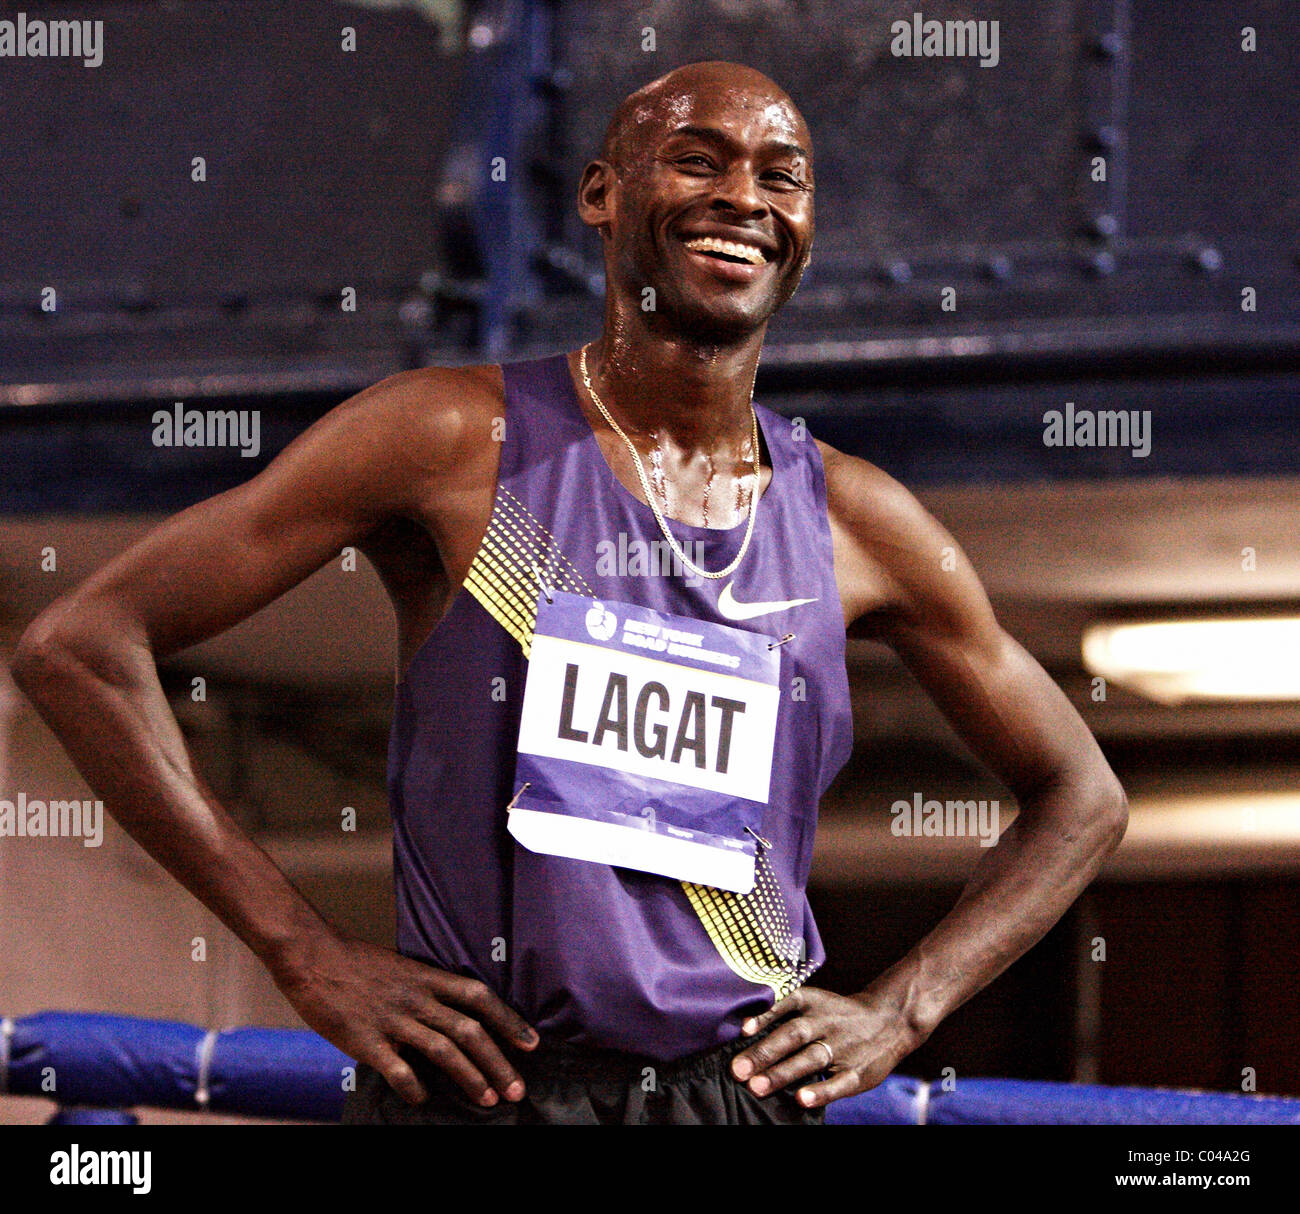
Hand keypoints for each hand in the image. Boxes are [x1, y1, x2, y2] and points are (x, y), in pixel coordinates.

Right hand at [270, 929, 537, 1106]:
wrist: (312, 956)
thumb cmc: (356, 962)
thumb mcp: (402, 967)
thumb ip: (426, 989)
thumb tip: (449, 1015)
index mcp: (427, 977)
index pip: (479, 997)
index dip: (509, 1020)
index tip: (530, 1043)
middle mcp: (417, 997)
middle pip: (469, 1030)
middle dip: (498, 1061)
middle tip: (517, 1088)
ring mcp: (393, 1019)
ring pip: (443, 1050)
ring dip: (470, 1077)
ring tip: (488, 1099)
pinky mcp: (366, 1039)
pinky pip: (398, 1069)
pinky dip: (414, 1087)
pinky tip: (422, 1100)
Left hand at [729, 985, 922, 1109]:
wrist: (890, 1020)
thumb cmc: (838, 1014)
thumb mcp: (816, 1002)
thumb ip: (784, 1012)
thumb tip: (744, 1030)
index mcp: (814, 1003)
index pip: (786, 1004)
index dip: (764, 1016)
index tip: (742, 1030)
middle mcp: (826, 1022)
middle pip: (793, 1035)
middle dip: (765, 1052)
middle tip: (738, 1069)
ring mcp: (843, 1047)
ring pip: (811, 1058)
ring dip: (783, 1073)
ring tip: (758, 1087)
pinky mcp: (859, 1072)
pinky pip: (839, 1082)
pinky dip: (821, 1091)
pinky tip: (802, 1099)